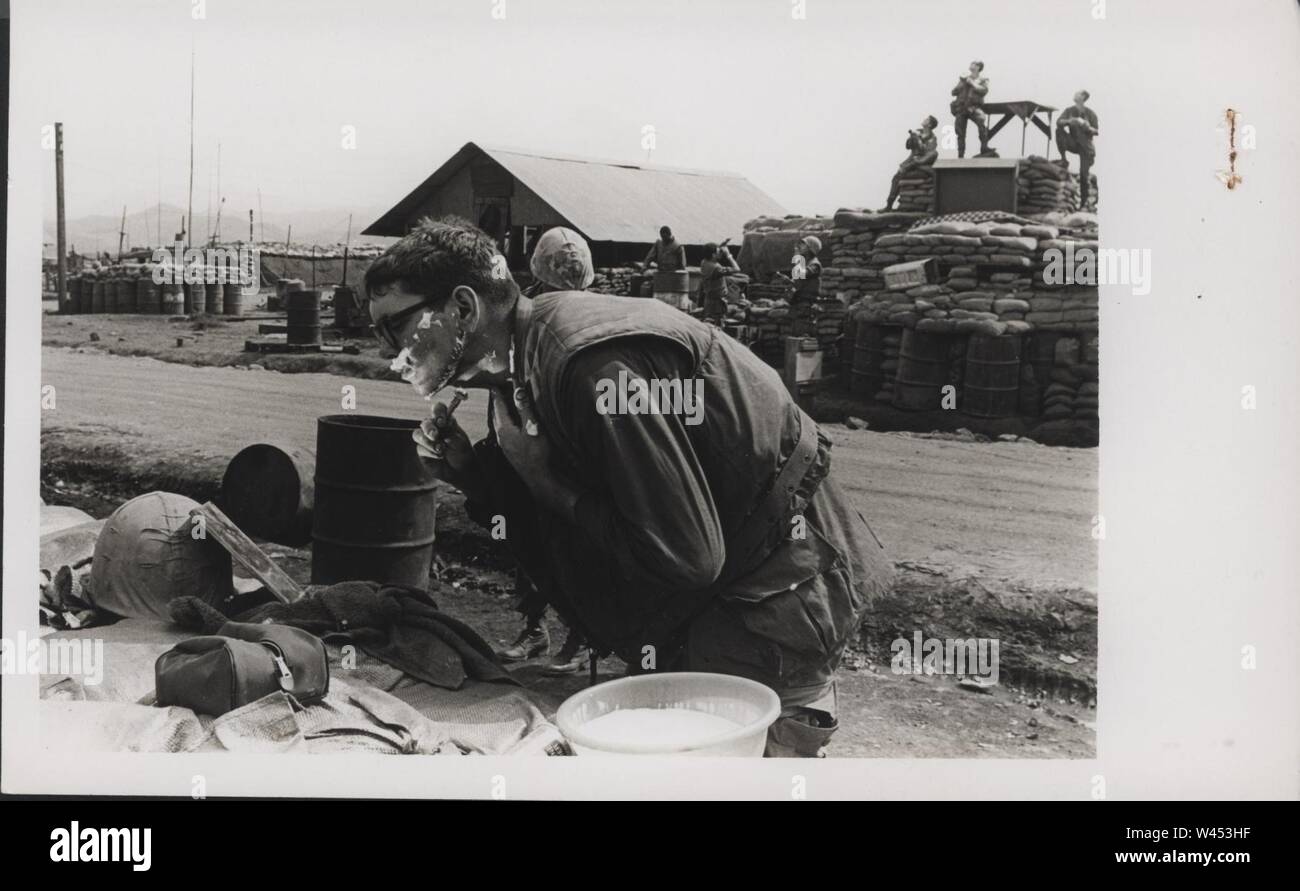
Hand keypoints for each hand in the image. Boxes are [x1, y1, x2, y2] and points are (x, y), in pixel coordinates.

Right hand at [413, 400, 481, 496]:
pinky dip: (430, 452)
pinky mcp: (422, 450)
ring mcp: (426, 439)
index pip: (438, 409)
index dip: (438, 412)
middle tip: (435, 435)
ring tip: (440, 449)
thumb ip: (452, 436)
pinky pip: (420, 448)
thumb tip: (443, 433)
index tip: (442, 421)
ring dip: (427, 441)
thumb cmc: (462, 454)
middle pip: (425, 422)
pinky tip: (439, 456)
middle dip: (429, 428)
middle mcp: (434, 428)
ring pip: (418, 434)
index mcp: (446, 422)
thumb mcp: (461, 444)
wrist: (460, 471)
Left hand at [491, 387, 582, 518]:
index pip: (499, 407)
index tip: (494, 386)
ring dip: (500, 414)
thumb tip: (518, 392)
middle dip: (496, 403)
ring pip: (499, 424)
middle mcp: (501, 436)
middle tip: (497, 393)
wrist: (538, 476)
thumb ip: (524, 408)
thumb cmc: (536, 453)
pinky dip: (505, 423)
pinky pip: (503, 432)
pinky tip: (511, 425)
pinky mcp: (510, 451)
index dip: (497, 395)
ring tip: (503, 406)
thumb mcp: (532, 426)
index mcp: (504, 428)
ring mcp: (504, 445)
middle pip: (496, 415)